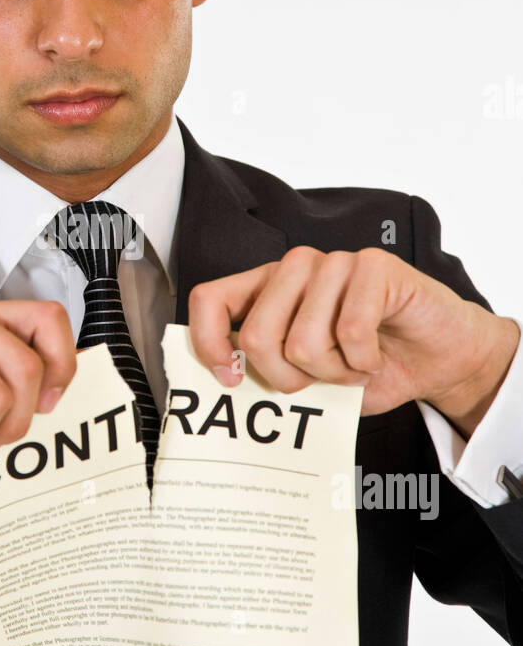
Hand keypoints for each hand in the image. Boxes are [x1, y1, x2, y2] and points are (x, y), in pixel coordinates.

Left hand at [188, 247, 519, 436]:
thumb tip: (226, 382)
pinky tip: (374, 356)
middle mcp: (294, 268)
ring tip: (352, 366)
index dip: (209, 344)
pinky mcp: (373, 265)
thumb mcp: (307, 377)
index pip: (209, 299)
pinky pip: (350, 330)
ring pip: (302, 340)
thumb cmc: (368, 365)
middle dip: (288, 378)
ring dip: (333, 372)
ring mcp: (333, 262)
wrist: (436, 358)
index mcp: (267, 289)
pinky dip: (364, 361)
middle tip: (319, 380)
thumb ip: (267, 371)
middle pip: (256, 336)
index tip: (232, 379)